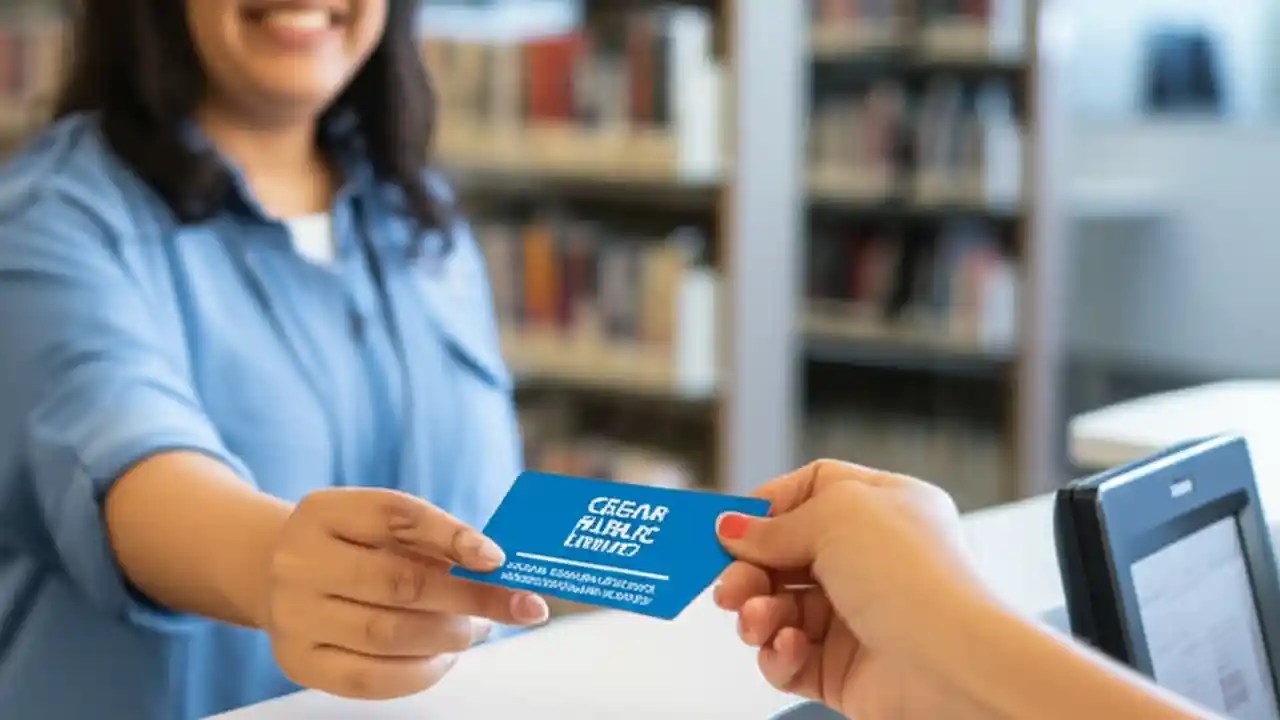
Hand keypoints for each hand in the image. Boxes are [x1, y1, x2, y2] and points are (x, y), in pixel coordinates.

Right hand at [261, 488, 547, 699]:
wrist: (275, 574)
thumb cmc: (350, 545)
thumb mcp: (380, 523)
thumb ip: (432, 537)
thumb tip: (498, 568)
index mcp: (323, 511)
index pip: (395, 516)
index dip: (452, 536)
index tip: (498, 558)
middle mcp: (299, 562)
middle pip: (399, 583)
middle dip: (469, 598)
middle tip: (516, 605)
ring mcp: (293, 616)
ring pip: (388, 635)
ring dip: (449, 636)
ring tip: (477, 629)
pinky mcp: (299, 663)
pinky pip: (370, 679)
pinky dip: (421, 671)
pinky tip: (446, 657)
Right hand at [714, 461, 995, 717]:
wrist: (956, 669)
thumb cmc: (916, 581)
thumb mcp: (836, 518)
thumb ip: (776, 524)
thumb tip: (730, 527)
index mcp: (883, 508)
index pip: (811, 491)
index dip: (768, 507)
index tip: (730, 527)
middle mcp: (871, 561)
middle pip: (784, 555)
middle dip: (748, 570)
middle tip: (730, 587)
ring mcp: (857, 616)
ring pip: (779, 608)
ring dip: (758, 614)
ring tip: (759, 622)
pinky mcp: (844, 669)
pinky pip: (789, 657)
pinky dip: (778, 653)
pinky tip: (789, 649)